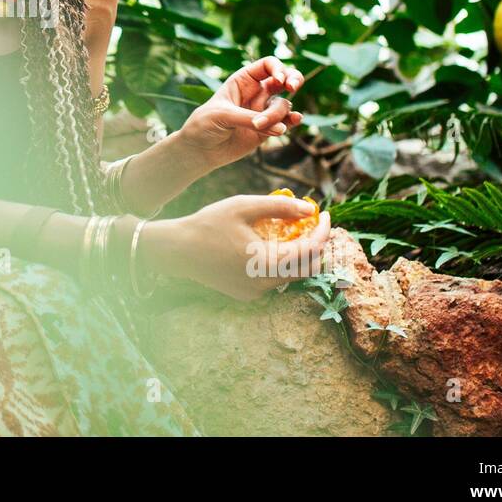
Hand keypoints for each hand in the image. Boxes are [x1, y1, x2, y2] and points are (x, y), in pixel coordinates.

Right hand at [151, 194, 330, 301]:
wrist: (177, 250)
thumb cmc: (209, 224)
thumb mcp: (243, 206)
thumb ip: (279, 207)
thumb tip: (309, 210)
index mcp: (267, 262)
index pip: (311, 250)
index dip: (323, 232)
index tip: (324, 215)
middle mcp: (265, 283)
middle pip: (308, 268)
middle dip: (316, 246)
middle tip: (313, 225)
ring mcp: (256, 292)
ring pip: (292, 276)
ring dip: (299, 256)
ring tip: (293, 233)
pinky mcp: (247, 295)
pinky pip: (275, 281)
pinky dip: (281, 265)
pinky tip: (272, 248)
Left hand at [178, 56, 304, 169]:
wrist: (200, 150)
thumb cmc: (204, 125)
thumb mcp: (222, 116)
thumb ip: (249, 119)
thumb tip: (280, 128)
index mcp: (242, 80)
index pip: (267, 65)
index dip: (277, 68)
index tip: (278, 80)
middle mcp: (256, 93)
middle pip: (284, 78)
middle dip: (293, 78)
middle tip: (292, 86)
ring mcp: (263, 111)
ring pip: (283, 105)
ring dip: (277, 114)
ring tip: (260, 127)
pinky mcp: (267, 130)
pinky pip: (286, 122)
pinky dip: (292, 121)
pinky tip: (295, 120)